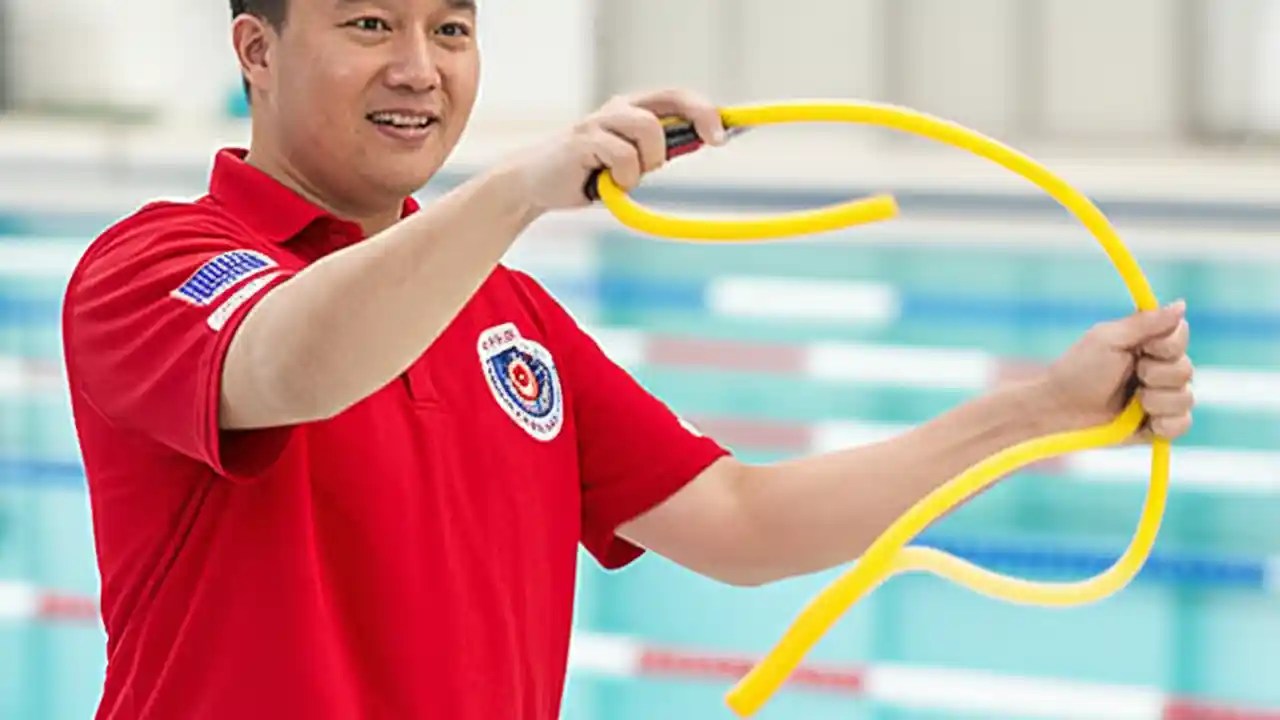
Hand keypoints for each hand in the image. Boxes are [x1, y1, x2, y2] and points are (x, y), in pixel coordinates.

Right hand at [502, 89, 726, 212]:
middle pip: (670, 100)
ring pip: (649, 129)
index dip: (705, 110)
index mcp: (632, 110)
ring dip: (649, 161)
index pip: (676, 98)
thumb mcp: (630, 163)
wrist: (535, 184)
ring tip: (626, 179)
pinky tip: (603, 185)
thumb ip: (658, 151)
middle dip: (700, 116)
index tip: (725, 134)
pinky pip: (624, 157)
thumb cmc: (587, 173)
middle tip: (714, 141)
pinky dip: (623, 178)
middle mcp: (619, 108)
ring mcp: (600, 121)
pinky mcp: (583, 140)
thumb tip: (698, 141)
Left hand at [1040, 300, 1193, 441]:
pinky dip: (1165, 424)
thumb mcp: (1109, 340)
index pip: (1181, 337)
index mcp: (1149, 345)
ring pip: (1186, 398)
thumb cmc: (1078, 369)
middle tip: (1131, 376)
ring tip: (1131, 401)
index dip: (1167, 346)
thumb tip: (1182, 304)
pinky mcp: (1157, 425)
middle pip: (1186, 370)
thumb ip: (1146, 323)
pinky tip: (1144, 420)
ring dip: (1156, 400)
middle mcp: (1160, 370)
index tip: (1143, 349)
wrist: (1059, 407)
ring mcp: (1161, 398)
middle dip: (1156, 375)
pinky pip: (1182, 424)